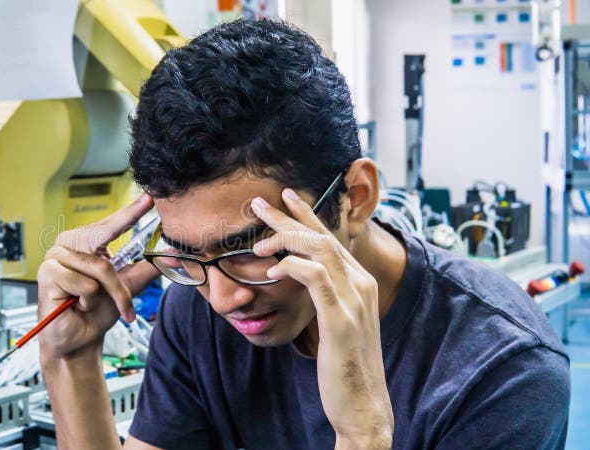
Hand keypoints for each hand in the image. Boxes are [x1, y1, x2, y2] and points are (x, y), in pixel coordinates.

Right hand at [37, 194, 159, 361]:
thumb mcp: (127, 287)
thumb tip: (174, 254)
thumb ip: (147, 268)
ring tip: (92, 307)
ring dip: (105, 295)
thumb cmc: (96, 312)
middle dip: (120, 283)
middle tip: (124, 304)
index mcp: (84, 241)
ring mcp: (55, 256)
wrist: (78, 341)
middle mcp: (68, 243)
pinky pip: (86, 284)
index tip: (150, 198)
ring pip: (101, 269)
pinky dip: (88, 301)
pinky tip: (76, 307)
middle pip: (108, 247)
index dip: (131, 212)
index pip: (111, 224)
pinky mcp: (48, 273)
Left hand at [251, 189, 392, 447]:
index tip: (285, 198)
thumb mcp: (336, 322)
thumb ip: (325, 297)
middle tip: (259, 202)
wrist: (363, 404)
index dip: (306, 215)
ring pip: (319, 249)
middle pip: (322, 237)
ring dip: (285, 239)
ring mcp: (354, 300)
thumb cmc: (344, 365)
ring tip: (259, 243)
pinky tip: (273, 271)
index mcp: (360, 283)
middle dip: (288, 216)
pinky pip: (316, 278)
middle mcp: (361, 284)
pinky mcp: (341, 319)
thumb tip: (300, 277)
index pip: (330, 239)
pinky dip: (292, 267)